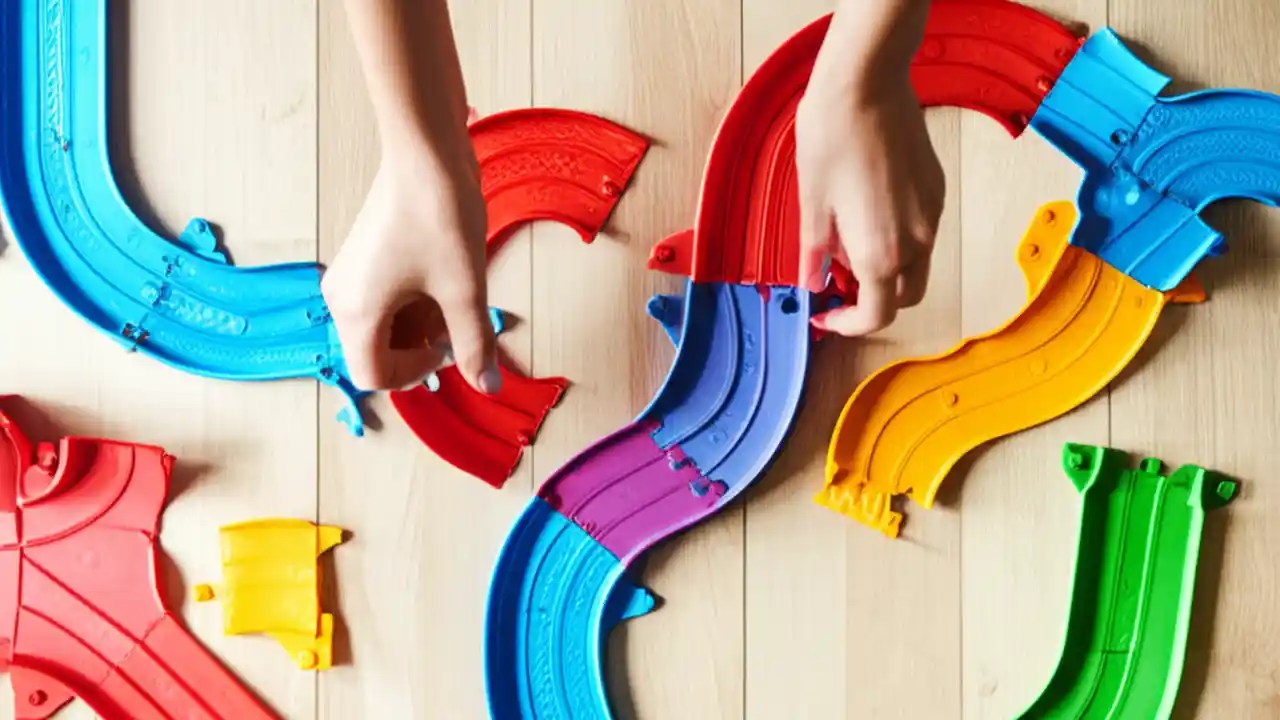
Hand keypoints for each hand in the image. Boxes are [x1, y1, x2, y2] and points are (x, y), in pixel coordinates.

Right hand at [322, 146, 499, 392]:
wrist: (426, 150)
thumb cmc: (439, 215)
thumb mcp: (464, 289)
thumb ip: (474, 344)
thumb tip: (488, 386)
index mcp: (356, 312)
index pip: (374, 376)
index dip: (417, 374)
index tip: (451, 349)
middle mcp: (342, 298)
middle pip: (377, 352)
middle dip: (421, 348)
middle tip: (458, 320)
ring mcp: (350, 277)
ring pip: (385, 327)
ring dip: (422, 325)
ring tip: (455, 293)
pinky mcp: (364, 260)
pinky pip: (385, 301)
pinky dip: (415, 303)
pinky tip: (444, 279)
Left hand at [795, 79, 944, 335]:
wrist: (867, 84)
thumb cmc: (831, 138)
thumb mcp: (811, 203)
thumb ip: (815, 252)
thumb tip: (813, 282)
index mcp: (880, 254)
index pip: (876, 316)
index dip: (848, 325)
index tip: (825, 315)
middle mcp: (916, 242)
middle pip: (904, 297)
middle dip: (871, 301)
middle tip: (835, 283)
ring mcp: (932, 216)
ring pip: (916, 266)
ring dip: (886, 271)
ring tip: (847, 243)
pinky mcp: (937, 191)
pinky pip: (922, 234)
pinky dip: (898, 242)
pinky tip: (868, 213)